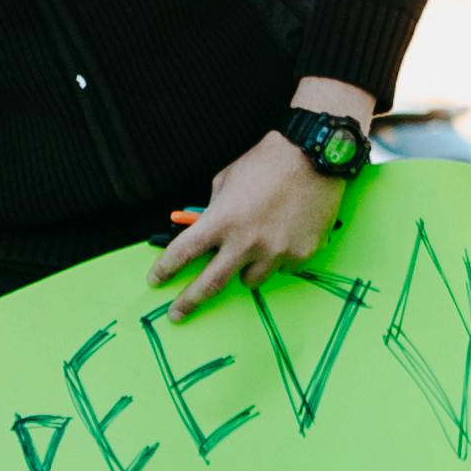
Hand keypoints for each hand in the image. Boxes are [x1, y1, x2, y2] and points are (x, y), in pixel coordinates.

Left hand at [147, 124, 347, 298]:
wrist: (315, 156)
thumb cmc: (267, 162)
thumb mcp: (227, 180)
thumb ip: (214, 209)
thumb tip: (206, 228)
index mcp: (222, 220)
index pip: (183, 253)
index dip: (165, 270)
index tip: (155, 280)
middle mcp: (246, 242)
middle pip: (209, 284)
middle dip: (188, 302)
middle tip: (176, 314)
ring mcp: (275, 252)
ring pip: (250, 280)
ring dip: (246, 269)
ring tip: (256, 245)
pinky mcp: (301, 255)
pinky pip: (283, 269)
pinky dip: (279, 259)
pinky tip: (285, 235)